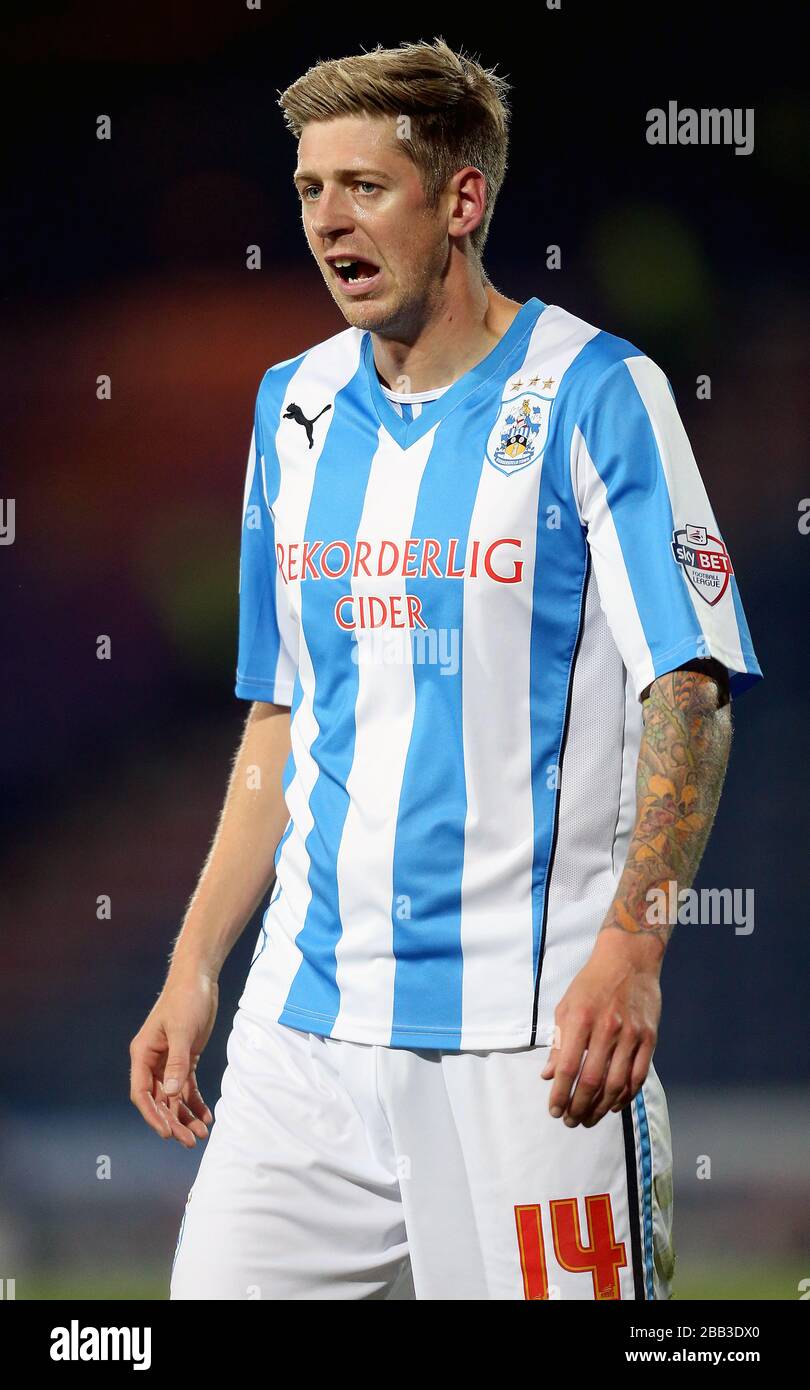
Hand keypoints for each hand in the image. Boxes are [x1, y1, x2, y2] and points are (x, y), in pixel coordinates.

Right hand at [129, 967, 218, 1146]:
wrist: (199, 980)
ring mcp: (168, 1061)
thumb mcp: (182, 1031)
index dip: (152, 1115)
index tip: (166, 1132)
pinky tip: (206, 1115)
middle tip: (190, 1140)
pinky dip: (195, 1102)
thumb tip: (170, 1093)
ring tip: (202, 1133)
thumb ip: (176, 1062)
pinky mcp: (184, 1059)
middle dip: (173, 1121)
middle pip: (159, 1099)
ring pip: (173, 1097)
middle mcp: (152, 1061)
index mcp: (143, 1054)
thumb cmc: (186, 999)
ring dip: (185, 1116)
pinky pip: (186, 1087)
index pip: (142, 1093)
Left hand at [541, 931, 661, 1127]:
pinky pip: (638, 1075)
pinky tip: (614, 1105)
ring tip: (589, 1119)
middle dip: (579, 1107)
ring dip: (601, 1108)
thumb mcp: (566, 1006)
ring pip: (616, 1084)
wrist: (629, 959)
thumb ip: (558, 1042)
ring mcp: (631, 1034)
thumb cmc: (591, 983)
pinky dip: (626, 1095)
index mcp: (581, 1019)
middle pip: (592, 1081)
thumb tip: (548, 1075)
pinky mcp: (650, 1038)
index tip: (554, 1111)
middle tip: (571, 1121)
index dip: (559, 1094)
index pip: (568, 1067)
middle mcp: (607, 1028)